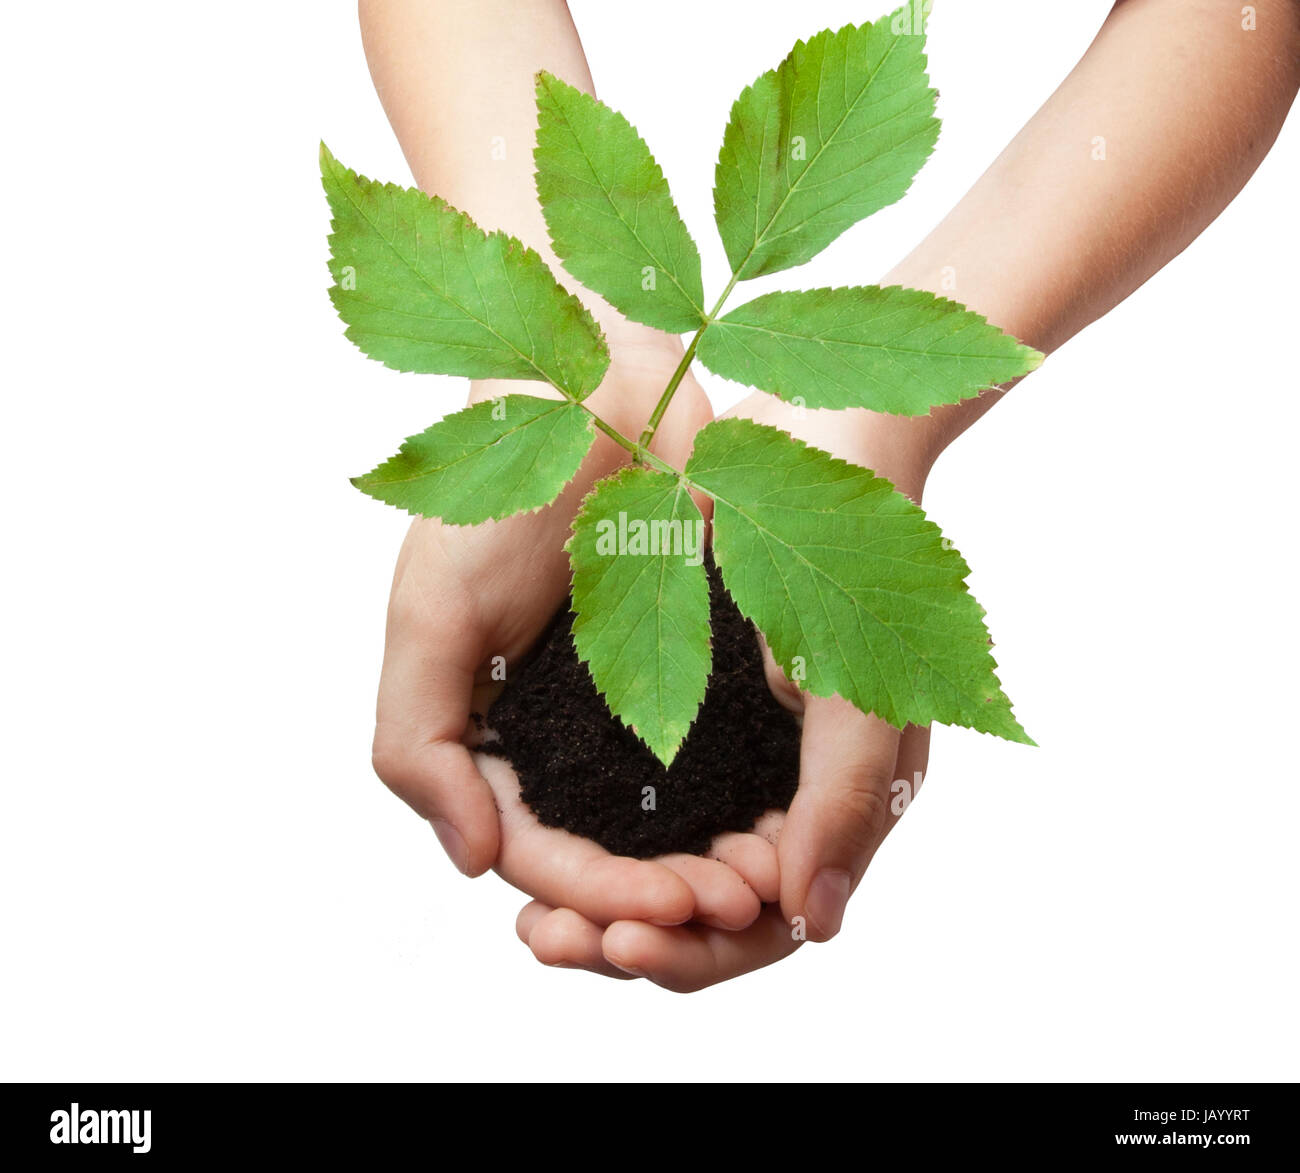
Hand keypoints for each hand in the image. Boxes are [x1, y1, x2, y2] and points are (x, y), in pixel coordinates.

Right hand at [369, 345, 780, 933]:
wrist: (591, 398)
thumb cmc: (496, 497)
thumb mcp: (430, 619)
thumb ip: (418, 745)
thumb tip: (473, 863)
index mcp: (479, 736)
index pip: (532, 851)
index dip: (596, 893)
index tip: (668, 909)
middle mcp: (546, 738)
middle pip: (602, 856)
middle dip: (660, 896)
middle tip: (733, 907)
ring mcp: (613, 710)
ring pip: (658, 826)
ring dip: (703, 866)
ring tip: (761, 884)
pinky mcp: (677, 676)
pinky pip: (707, 766)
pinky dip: (735, 806)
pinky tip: (776, 828)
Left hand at [513, 392, 937, 989]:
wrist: (811, 439)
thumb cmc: (855, 553)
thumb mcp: (862, 684)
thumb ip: (846, 801)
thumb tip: (808, 926)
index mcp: (835, 805)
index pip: (764, 925)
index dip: (696, 953)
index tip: (622, 945)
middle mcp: (779, 796)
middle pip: (700, 914)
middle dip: (629, 937)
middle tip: (546, 941)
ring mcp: (728, 759)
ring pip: (659, 868)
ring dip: (599, 901)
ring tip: (535, 921)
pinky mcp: (681, 715)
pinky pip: (630, 805)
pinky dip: (590, 837)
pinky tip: (535, 846)